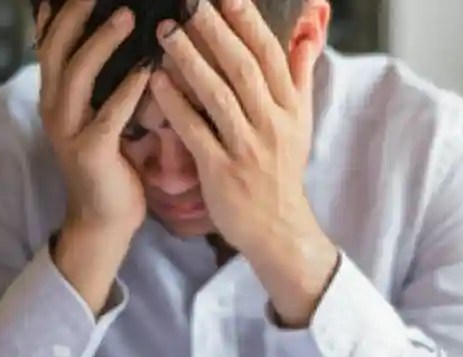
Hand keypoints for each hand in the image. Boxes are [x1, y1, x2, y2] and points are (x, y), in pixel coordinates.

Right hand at [35, 0, 150, 238]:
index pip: (51, 42)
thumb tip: (138, 47)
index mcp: (58, 95)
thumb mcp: (106, 117)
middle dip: (78, 15)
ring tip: (128, 17)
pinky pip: (108, 113)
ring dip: (103, 42)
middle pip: (57, 48)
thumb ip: (110, 85)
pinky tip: (147, 70)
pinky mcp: (91, 151)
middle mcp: (56, 106)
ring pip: (78, 74)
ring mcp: (69, 129)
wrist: (106, 220)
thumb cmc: (115, 165)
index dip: (61, 14)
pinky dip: (128, 89)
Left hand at [148, 0, 323, 252]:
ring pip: (218, 96)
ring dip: (189, 60)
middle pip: (244, 68)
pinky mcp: (222, 171)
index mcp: (291, 108)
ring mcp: (248, 149)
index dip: (249, 21)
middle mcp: (273, 125)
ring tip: (165, 30)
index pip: (271, 55)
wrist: (278, 228)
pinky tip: (154, 80)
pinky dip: (175, 104)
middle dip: (215, 31)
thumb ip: (300, 73)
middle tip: (188, 1)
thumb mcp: (300, 121)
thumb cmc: (282, 170)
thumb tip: (308, 30)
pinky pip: (195, 131)